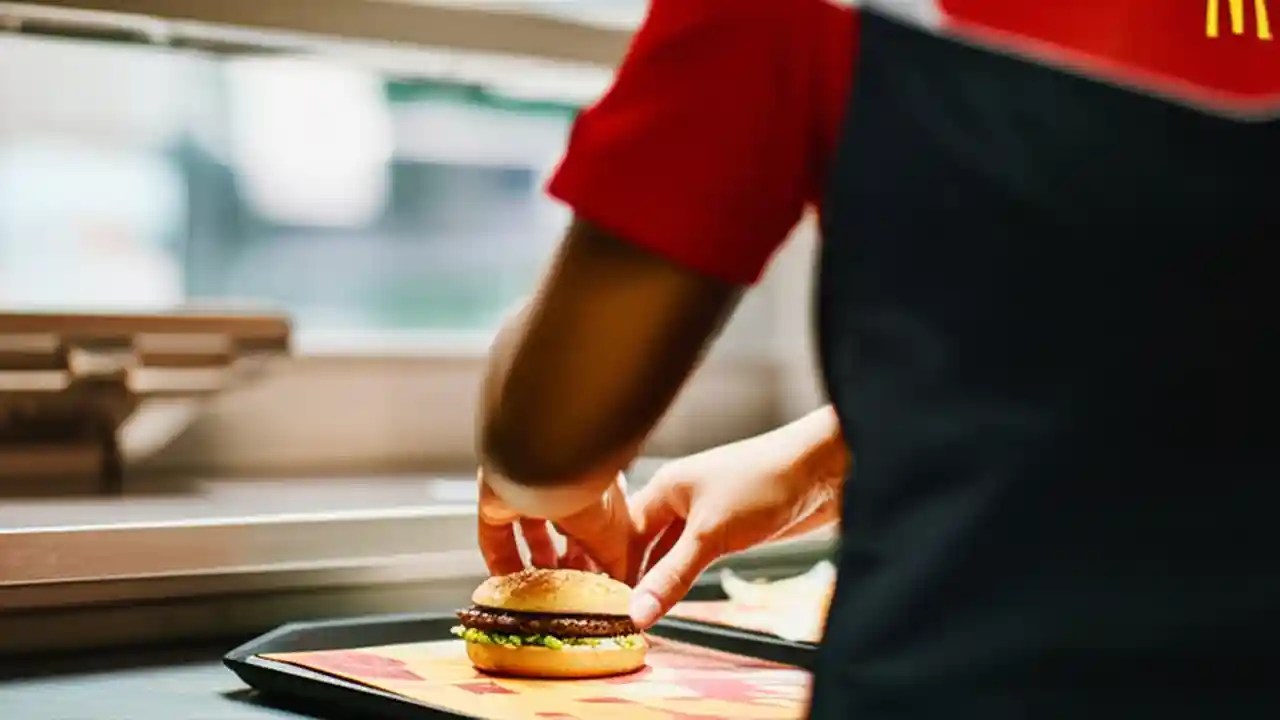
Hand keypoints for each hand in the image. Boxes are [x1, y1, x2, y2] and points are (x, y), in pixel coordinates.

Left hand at [477, 467, 631, 581]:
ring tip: (541, 591)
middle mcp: (558, 484)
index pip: (596, 525)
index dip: (596, 556)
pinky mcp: (495, 502)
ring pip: (530, 533)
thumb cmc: (586, 486)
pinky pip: (496, 538)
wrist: (545, 465)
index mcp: (592, 485)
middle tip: (569, 591)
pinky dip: (502, 563)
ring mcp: (525, 491)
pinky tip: (508, 584)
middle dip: (566, 563)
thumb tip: (622, 585)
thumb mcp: (612, 534)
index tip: (596, 583)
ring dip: (534, 564)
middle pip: (562, 530)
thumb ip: (615, 561)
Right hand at [627, 408, 847, 626]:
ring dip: (660, 579)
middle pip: (644, 543)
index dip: (612, 567)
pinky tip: (677, 597)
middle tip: (618, 615)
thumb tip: (638, 611)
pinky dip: (684, 576)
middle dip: (633, 576)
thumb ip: (673, 575)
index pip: (624, 533)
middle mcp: (681, 498)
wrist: (823, 469)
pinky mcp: (730, 529)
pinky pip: (696, 556)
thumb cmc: (765, 482)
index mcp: (666, 487)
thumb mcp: (711, 534)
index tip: (603, 604)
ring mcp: (706, 513)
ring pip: (671, 552)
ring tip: (643, 614)